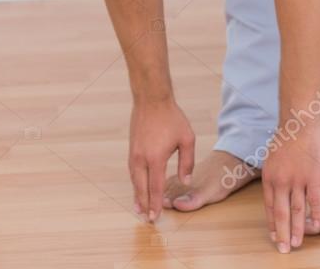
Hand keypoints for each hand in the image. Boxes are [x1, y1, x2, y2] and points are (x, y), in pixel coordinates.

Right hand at [129, 97, 194, 221]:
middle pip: (141, 188)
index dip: (156, 204)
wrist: (152, 99)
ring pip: (134, 180)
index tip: (156, 218)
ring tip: (138, 209)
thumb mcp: (186, 138)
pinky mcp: (132, 148)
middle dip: (144, 205)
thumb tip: (186, 181)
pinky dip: (135, 183)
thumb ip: (187, 162)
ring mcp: (134, 153)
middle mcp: (141, 158)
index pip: (155, 188)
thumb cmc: (172, 117)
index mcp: (156, 158)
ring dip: (137, 195)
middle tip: (146, 219)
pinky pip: (132, 171)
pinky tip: (137, 187)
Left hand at [262, 123, 319, 252]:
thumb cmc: (286, 137)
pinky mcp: (313, 177)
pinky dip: (316, 215)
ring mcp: (297, 180)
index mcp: (269, 178)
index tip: (275, 237)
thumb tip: (276, 191)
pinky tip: (317, 225)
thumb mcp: (272, 158)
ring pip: (298, 211)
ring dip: (298, 230)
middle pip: (281, 214)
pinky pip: (315, 201)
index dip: (272, 224)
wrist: (299, 122)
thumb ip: (275, 176)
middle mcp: (281, 182)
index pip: (269, 207)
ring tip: (298, 244)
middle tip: (284, 250)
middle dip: (283, 234)